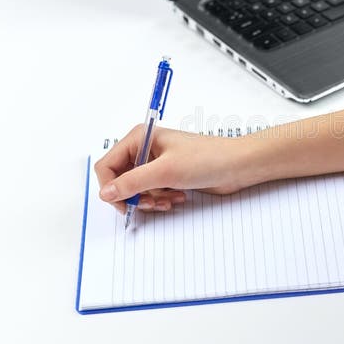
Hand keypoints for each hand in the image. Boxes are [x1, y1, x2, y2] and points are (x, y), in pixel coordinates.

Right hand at [94, 126, 256, 214]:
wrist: (237, 166)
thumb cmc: (207, 158)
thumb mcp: (165, 172)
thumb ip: (132, 182)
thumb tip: (106, 193)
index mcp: (139, 138)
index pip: (107, 166)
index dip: (111, 188)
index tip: (124, 205)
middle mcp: (144, 149)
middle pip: (120, 180)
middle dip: (134, 196)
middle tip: (150, 204)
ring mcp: (156, 163)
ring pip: (137, 190)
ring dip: (151, 200)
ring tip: (169, 200)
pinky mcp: (168, 176)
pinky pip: (152, 193)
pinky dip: (162, 200)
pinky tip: (178, 198)